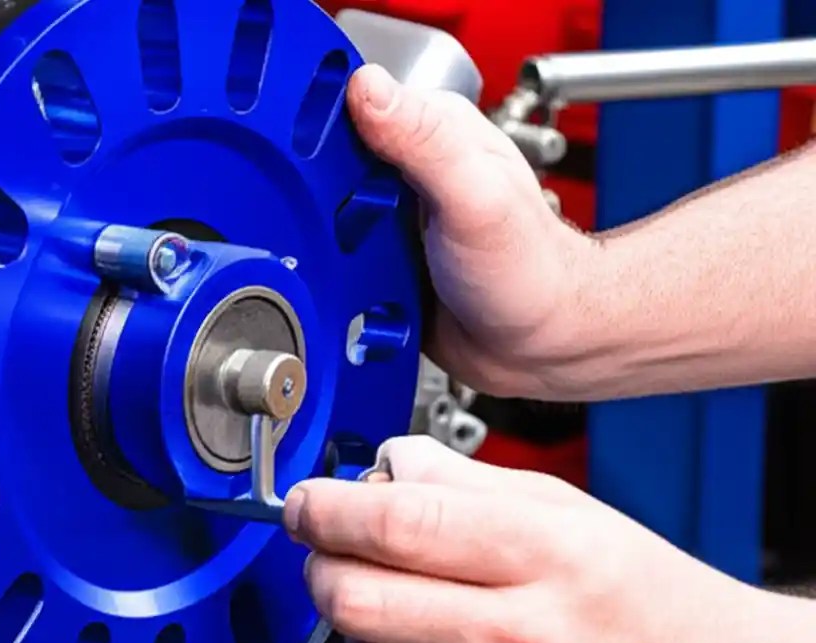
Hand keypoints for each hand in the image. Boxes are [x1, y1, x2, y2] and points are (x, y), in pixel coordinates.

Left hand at [284, 435, 815, 642]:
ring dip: (352, 613)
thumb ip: (465, 478)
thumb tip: (388, 461)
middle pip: (357, 596)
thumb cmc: (640, 594)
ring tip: (386, 586)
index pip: (396, 523)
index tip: (307, 498)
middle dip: (320, 560)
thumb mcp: (565, 507)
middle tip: (328, 539)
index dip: (328, 505)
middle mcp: (515, 632)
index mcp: (538, 552)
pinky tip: (420, 638)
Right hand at [347, 65, 594, 398]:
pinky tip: (350, 283)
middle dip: (315, 196)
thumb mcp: (474, 194)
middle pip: (325, 161)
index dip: (320, 127)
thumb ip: (423, 138)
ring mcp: (388, 212)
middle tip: (352, 229)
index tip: (315, 169)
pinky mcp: (377, 256)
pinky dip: (329, 274)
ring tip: (354, 260)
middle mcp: (406, 165)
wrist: (537, 345)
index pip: (351, 102)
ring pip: (320, 212)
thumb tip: (365, 87)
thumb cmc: (528, 268)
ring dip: (319, 240)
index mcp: (432, 127)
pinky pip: (330, 258)